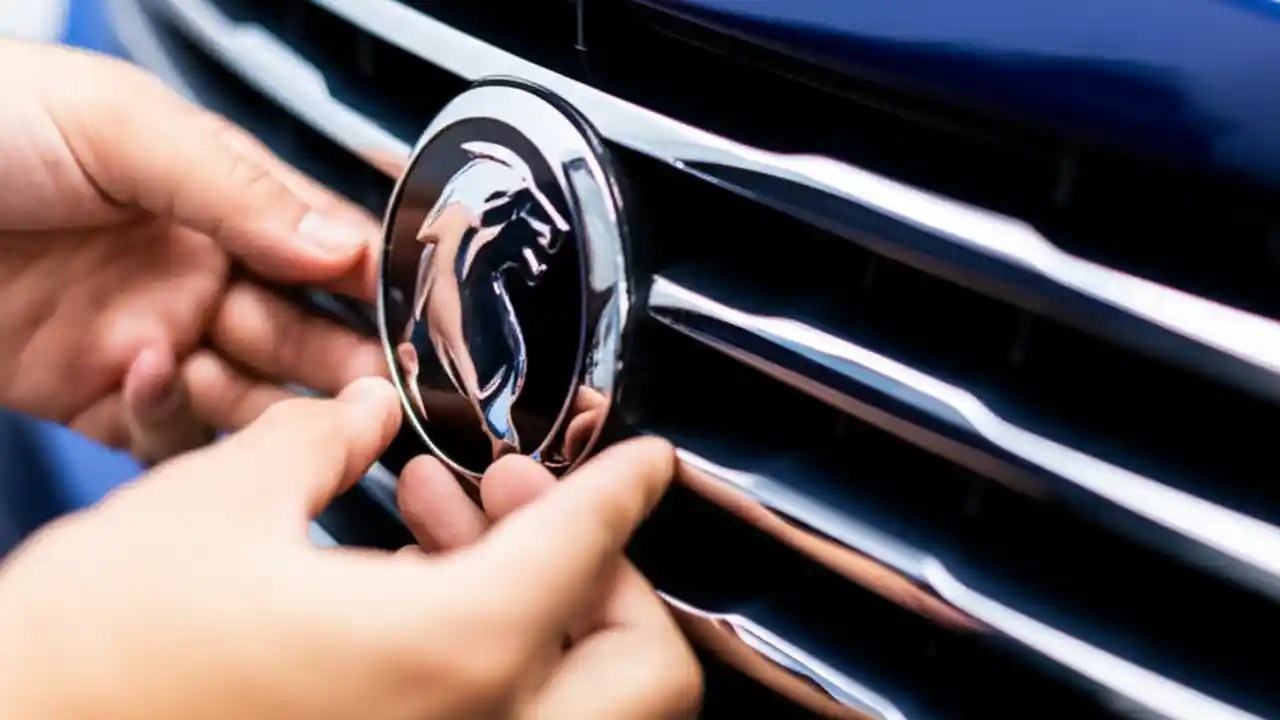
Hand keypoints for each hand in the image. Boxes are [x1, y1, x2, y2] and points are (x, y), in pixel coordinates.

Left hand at [0, 40, 385, 460]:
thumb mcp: (121, 126)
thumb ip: (239, 188)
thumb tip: (343, 243)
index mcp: (212, 194)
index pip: (321, 244)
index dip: (370, 283)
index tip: (417, 320)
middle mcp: (190, 268)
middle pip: (299, 330)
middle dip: (344, 360)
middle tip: (380, 388)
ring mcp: (145, 333)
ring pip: (246, 394)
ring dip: (280, 408)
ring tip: (304, 414)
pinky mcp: (91, 394)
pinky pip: (162, 431)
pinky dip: (170, 419)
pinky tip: (152, 375)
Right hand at [0, 377, 699, 718]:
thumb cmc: (82, 667)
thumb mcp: (208, 510)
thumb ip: (315, 441)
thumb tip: (357, 412)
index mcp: (452, 652)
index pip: (590, 552)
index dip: (625, 488)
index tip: (646, 464)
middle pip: (640, 672)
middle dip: (603, 571)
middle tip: (523, 495)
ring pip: (574, 706)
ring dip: (530, 601)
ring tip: (436, 511)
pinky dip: (477, 650)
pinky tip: (395, 587)